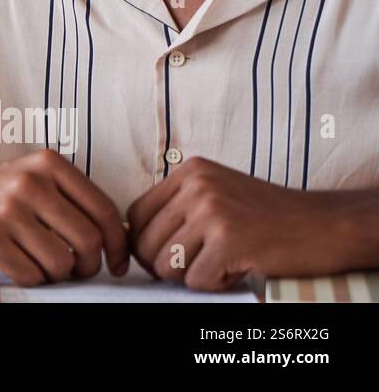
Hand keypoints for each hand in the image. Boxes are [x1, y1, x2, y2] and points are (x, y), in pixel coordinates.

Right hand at [0, 149, 129, 286]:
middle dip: (89, 265)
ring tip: (44, 265)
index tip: (118, 261)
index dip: (118, 244)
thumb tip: (115, 237)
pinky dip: (32, 278)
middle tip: (79, 269)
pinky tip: (20, 264)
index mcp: (47, 164)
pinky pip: (31, 275)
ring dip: (58, 274)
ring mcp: (7, 211)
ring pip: (61, 263)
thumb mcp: (33, 175)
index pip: (103, 210)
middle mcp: (29, 183)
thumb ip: (71, 197)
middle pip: (87, 241)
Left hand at [127, 156, 347, 291]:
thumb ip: (178, 207)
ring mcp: (212, 212)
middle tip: (199, 264)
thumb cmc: (267, 215)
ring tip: (222, 263)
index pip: (136, 216)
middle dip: (167, 265)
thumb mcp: (216, 192)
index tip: (163, 257)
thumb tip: (132, 240)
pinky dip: (215, 284)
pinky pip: (196, 281)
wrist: (323, 224)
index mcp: (189, 172)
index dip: (143, 244)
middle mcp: (196, 186)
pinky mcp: (229, 241)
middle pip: (145, 244)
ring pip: (166, 266)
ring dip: (193, 275)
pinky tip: (238, 268)